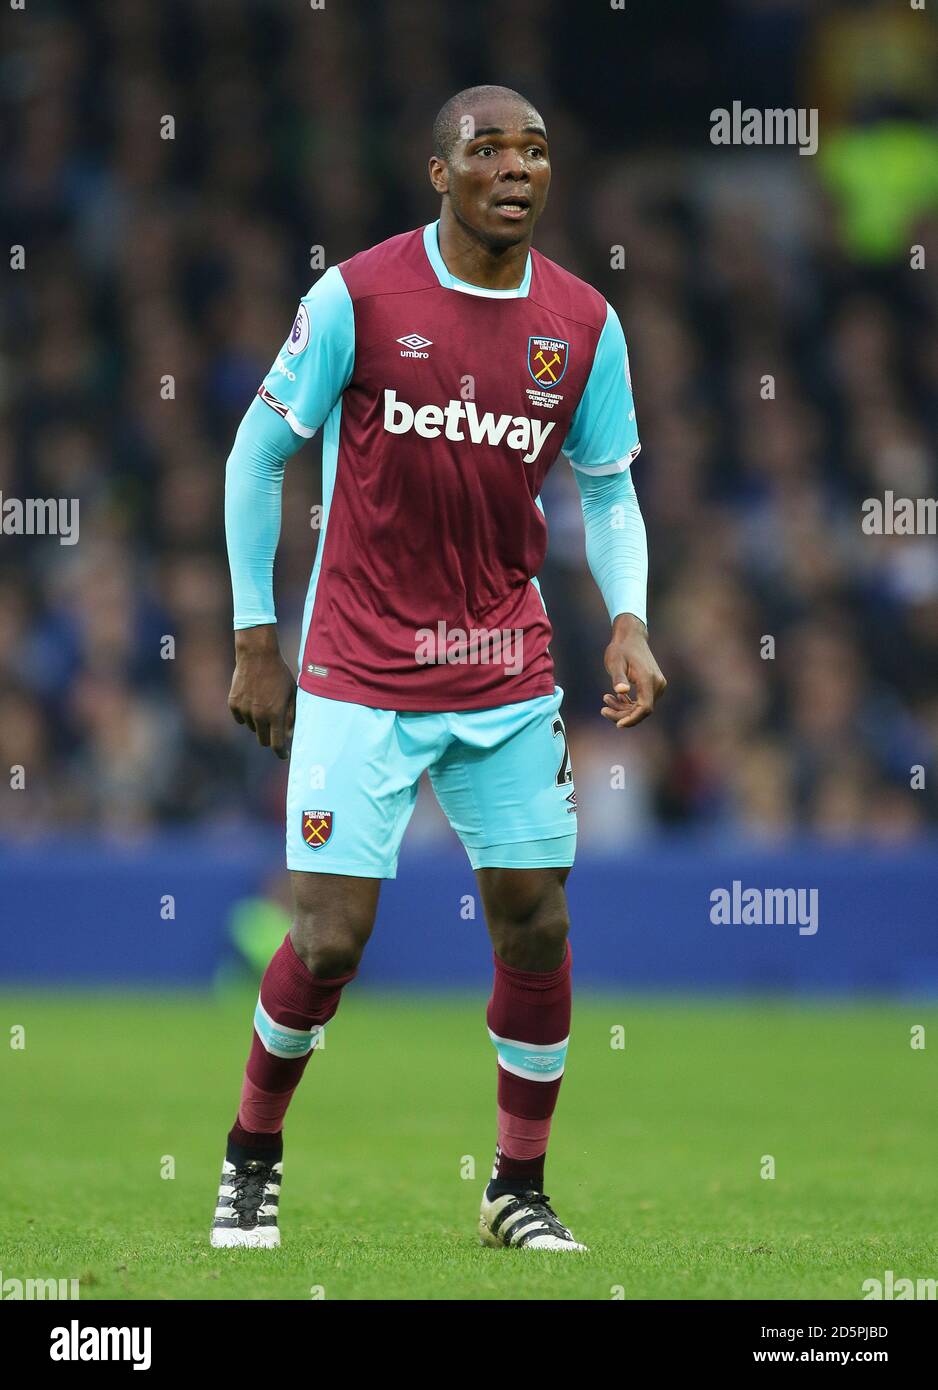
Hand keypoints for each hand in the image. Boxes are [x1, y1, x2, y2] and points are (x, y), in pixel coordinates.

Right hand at [228, 624, 296, 759]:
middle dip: (270, 738)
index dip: (281, 752)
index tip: (284, 755)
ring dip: (258, 723)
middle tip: (275, 731)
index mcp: (275, 714)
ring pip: (252, 727)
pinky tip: (252, 700)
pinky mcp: (233, 703)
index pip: (277, 743)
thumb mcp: (292, 693)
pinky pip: (240, 718)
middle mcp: (258, 715)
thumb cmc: (279, 673)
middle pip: (262, 739)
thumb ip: (291, 715)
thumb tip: (290, 734)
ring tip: (264, 704)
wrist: (257, 655)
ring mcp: (244, 710)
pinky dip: (246, 714)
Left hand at [601, 613, 666, 728]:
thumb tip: (622, 691)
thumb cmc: (621, 648)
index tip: (618, 725)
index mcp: (648, 679)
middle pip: (642, 710)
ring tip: (605, 698)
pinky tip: (614, 697)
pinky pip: (642, 701)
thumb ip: (618, 677)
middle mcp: (657, 684)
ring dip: (623, 708)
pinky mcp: (654, 685)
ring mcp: (657, 685)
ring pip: (642, 707)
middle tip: (603, 710)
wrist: (631, 636)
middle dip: (622, 714)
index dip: (632, 719)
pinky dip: (628, 703)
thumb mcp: (615, 662)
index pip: (645, 708)